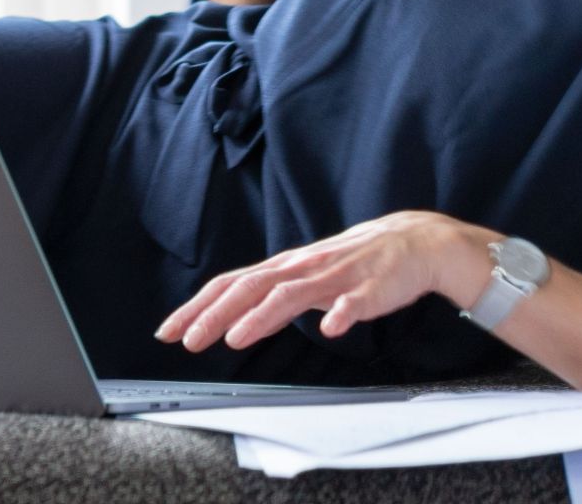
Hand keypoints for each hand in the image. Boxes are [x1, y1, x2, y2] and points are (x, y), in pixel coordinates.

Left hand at [155, 211, 486, 352]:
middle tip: (188, 340)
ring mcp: (336, 276)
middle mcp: (303, 268)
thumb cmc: (353, 264)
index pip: (231, 284)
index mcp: (285, 268)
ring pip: (293, 294)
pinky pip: (354, 301)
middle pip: (251, 287)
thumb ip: (271, 300)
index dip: (198, 306)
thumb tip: (232, 323)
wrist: (412, 241)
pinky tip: (330, 328)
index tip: (169, 331)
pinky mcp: (370, 287)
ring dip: (261, 316)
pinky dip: (341, 314)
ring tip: (236, 337)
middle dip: (216, 313)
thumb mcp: (305, 279)